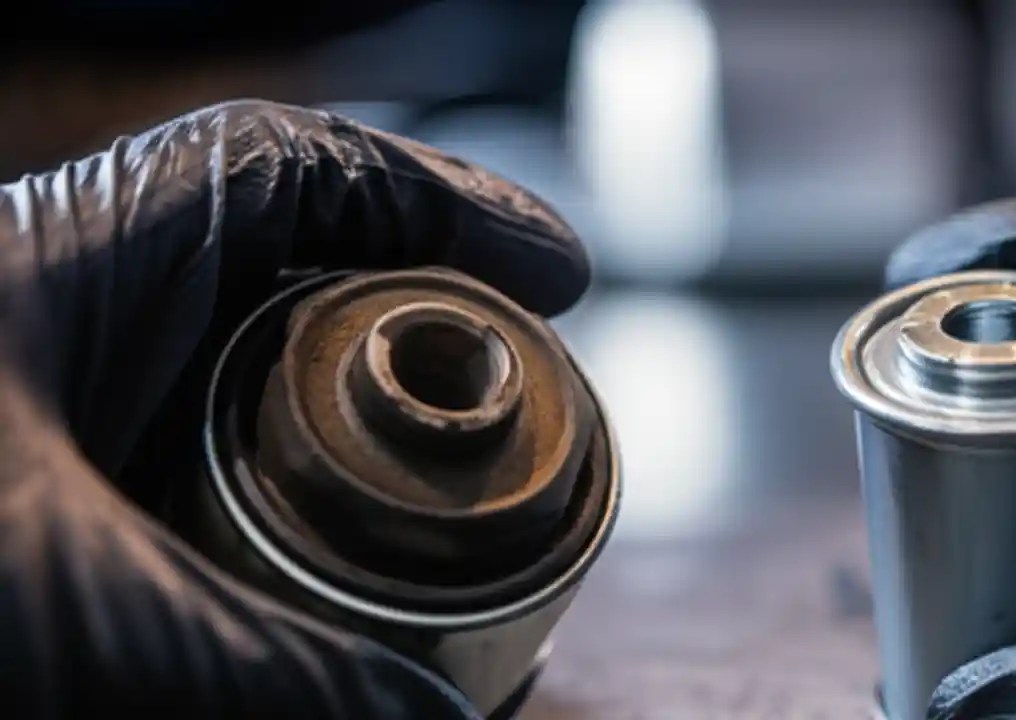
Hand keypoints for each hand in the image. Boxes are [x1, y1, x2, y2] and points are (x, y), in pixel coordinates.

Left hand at [0, 100, 587, 716]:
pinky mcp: (92, 509)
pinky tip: (358, 596)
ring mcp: (100, 415)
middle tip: (539, 398)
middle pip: (319, 283)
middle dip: (442, 331)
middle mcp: (105, 320)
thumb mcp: (44, 592)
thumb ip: (244, 665)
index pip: (307, 176)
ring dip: (384, 449)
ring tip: (480, 515)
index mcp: (95, 258)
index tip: (563, 273)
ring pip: (281, 398)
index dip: (453, 204)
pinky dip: (311, 538)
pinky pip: (233, 495)